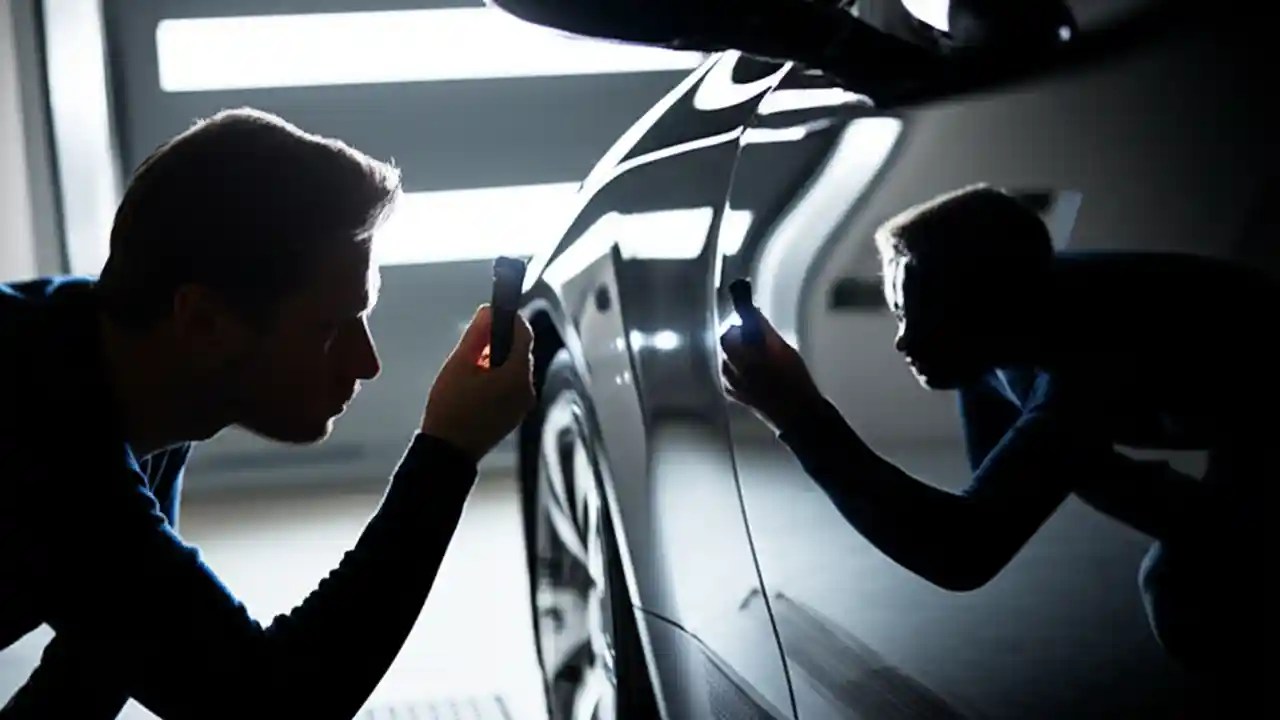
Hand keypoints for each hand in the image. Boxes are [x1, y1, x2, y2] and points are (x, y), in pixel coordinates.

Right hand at [421, 305, 535, 461]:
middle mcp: (528, 389)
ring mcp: (524, 405)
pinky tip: (476, 388)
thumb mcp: (459, 364)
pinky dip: (499, 380)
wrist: (448, 451)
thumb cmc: (450, 407)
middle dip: (498, 344)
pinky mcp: (516, 415)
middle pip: (519, 353)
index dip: (509, 319)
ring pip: (515, 370)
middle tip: (472, 348)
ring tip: (470, 371)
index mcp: (517, 375)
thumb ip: (477, 335)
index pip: (523, 334)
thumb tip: (488, 311)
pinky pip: (513, 388)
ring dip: (497, 363)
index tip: (493, 314)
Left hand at [719, 309, 824, 433]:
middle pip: (725, 342)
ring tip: (756, 356)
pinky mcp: (730, 392)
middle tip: (754, 337)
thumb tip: (753, 314)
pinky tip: (752, 370)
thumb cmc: (795, 381)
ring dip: (736, 351)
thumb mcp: (785, 350)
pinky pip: (727, 371)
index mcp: (745, 357)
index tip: (749, 319)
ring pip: (725, 356)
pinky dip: (736, 366)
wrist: (796, 414)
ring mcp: (729, 382)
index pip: (731, 330)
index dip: (740, 323)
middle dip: (737, 336)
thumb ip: (765, 331)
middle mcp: (732, 370)